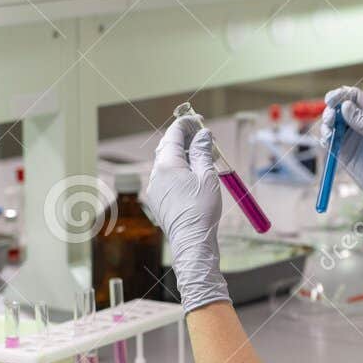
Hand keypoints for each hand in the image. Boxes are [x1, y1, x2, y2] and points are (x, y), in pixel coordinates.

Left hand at [144, 114, 228, 312]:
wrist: (192, 242)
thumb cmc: (202, 210)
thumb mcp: (208, 177)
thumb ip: (203, 153)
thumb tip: (203, 135)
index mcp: (167, 164)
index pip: (174, 135)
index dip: (186, 124)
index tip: (198, 119)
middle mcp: (156, 174)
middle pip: (168, 147)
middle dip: (185, 139)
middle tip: (203, 138)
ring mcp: (155, 188)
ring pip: (167, 163)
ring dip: (183, 156)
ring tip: (203, 157)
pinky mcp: (158, 200)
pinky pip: (167, 177)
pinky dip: (179, 170)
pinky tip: (194, 176)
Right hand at [321, 86, 362, 251]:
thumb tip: (344, 106)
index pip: (355, 97)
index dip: (342, 95)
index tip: (332, 100)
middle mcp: (362, 125)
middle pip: (340, 108)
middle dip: (331, 109)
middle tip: (330, 118)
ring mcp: (352, 139)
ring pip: (333, 124)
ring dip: (327, 123)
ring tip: (329, 129)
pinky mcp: (344, 154)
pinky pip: (330, 141)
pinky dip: (325, 137)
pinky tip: (327, 140)